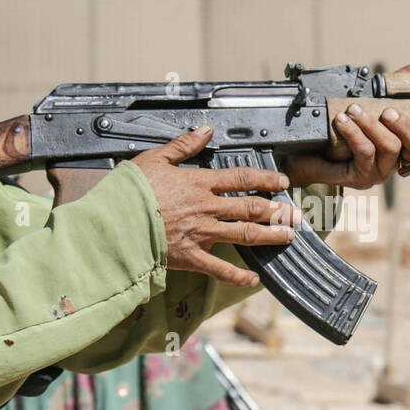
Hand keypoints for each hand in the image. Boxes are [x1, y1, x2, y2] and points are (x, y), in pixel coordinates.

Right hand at [133, 126, 300, 286]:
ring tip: (288, 237)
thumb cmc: (131, 190)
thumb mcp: (155, 158)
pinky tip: (255, 279)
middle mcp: (207, 208)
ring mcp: (201, 234)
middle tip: (295, 214)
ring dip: (269, 236)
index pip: (241, 178)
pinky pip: (220, 268)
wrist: (114, 222)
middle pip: (250, 208)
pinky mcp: (190, 257)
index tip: (282, 182)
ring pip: (244, 235)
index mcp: (199, 183)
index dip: (265, 179)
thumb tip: (206, 130)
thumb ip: (184, 145)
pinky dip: (238, 275)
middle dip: (276, 210)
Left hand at [284, 64, 409, 188]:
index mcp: (406, 148)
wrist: (305, 153)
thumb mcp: (370, 105)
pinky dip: (354, 134)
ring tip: (354, 110)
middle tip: (390, 111)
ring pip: (390, 150)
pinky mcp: (359, 178)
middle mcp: (398, 164)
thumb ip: (394, 89)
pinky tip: (343, 122)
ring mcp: (380, 173)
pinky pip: (364, 154)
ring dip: (372, 126)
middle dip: (408, 128)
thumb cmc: (340, 131)